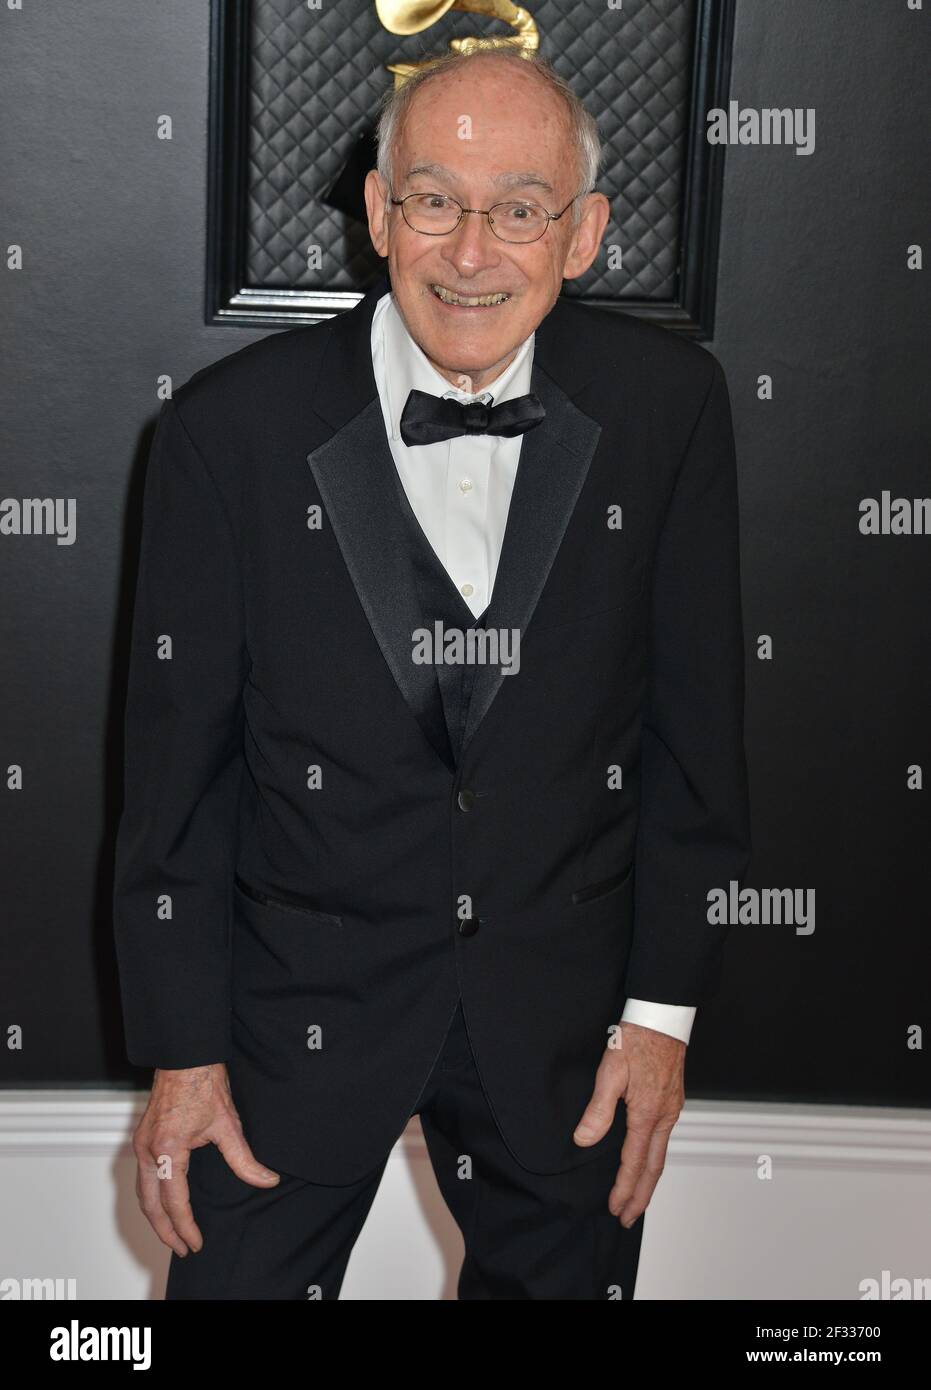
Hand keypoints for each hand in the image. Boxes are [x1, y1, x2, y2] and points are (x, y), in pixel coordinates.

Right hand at [132, 1063, 279, 1256]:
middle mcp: (148, 1150)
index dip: (186, 1226)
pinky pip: (143, 1177)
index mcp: (168, 1149)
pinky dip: (151, 1197)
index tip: (195, 1243)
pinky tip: (164, 1203)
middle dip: (165, 1230)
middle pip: (150, 1204)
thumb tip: (267, 1180)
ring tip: (173, 1233)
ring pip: (143, 1192)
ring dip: (156, 1216)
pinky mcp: (142, 1138)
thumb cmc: (203, 1083)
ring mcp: (141, 1143)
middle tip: (182, 1248)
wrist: (186, 1055)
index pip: (174, 1201)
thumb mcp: (228, 1124)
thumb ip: (245, 1159)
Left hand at [573, 1021, 685, 1225]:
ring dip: (648, 1180)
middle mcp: (665, 1116)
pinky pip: (664, 1139)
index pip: (634, 1162)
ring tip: (637, 1198)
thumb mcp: (610, 1071)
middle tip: (629, 1218)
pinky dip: (654, 1159)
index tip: (615, 1209)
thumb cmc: (636, 1039)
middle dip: (641, 1196)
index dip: (623, 1188)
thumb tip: (584, 1140)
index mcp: (648, 1114)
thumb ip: (598, 1109)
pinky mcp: (672, 1100)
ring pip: (661, 1154)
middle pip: (654, 1168)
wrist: (662, 1016)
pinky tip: (646, 1160)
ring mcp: (672, 1108)